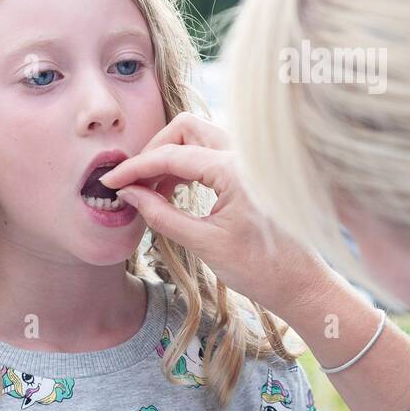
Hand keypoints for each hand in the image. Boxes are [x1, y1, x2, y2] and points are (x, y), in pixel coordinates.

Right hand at [99, 112, 333, 318]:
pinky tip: (172, 191)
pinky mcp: (249, 170)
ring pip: (198, 137)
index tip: (110, 182)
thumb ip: (162, 214)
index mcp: (235, 171)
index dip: (135, 168)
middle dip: (154, 150)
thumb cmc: (259, 268)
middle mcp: (245, 155)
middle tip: (133, 182)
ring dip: (169, 157)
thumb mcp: (204, 243)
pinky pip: (210, 152)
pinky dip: (186, 165)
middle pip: (186, 128)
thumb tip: (129, 192)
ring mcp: (249, 160)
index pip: (172, 155)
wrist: (299, 282)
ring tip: (150, 191)